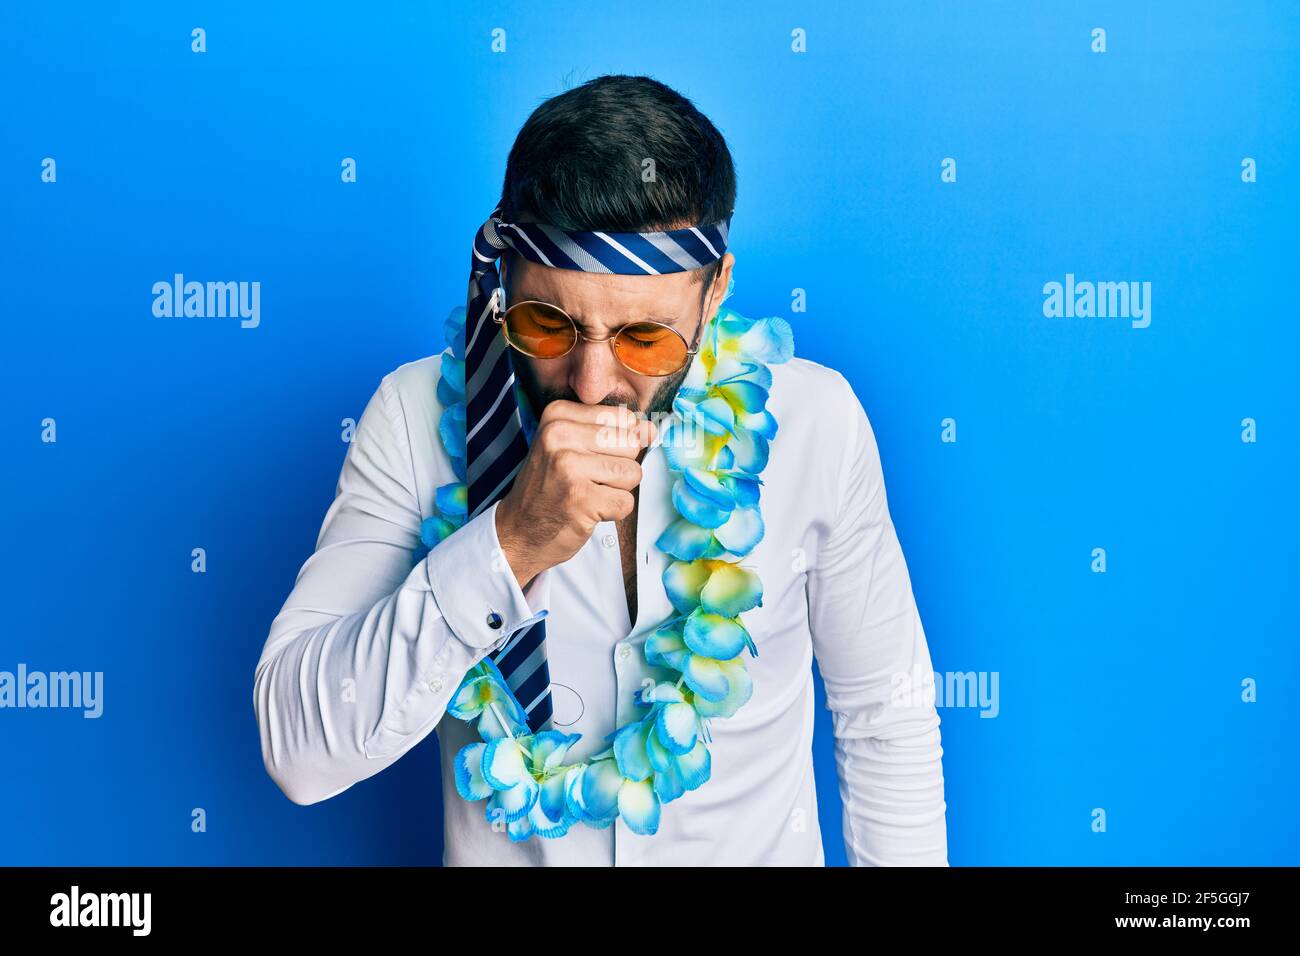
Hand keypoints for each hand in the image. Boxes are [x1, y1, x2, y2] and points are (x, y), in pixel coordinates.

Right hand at [494, 401, 655, 588]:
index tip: (586, 459)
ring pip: (633, 472)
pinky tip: (586, 511)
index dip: (616, 445)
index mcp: (557, 415)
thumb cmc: (550, 487)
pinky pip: (626, 502)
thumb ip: (616, 433)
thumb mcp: (575, 448)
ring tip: (587, 495)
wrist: (518, 531)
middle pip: (631, 444)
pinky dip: (612, 512)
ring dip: (617, 491)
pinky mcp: (580, 499)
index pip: (623, 419)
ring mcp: (568, 467)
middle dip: (619, 468)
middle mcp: (559, 435)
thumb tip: (651, 429)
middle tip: (587, 481)